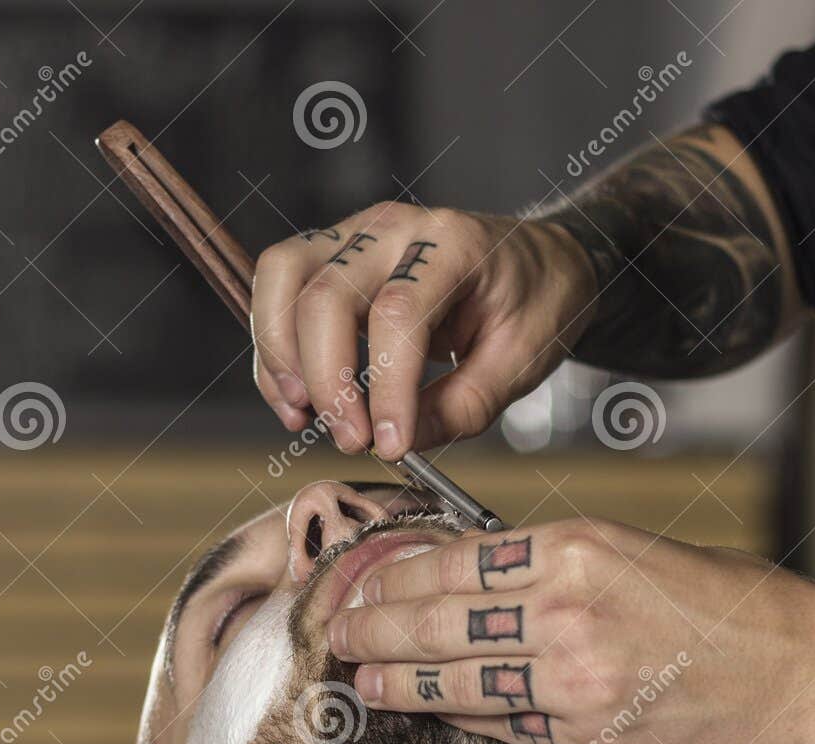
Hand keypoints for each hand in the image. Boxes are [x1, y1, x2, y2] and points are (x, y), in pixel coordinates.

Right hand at [250, 203, 596, 458]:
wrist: (539, 259)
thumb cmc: (536, 302)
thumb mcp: (522, 361)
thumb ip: (461, 406)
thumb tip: (398, 442)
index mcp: (455, 245)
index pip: (399, 314)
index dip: (386, 387)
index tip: (389, 444)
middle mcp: (396, 228)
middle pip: (326, 295)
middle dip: (328, 380)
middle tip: (351, 440)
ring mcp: (357, 234)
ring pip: (282, 277)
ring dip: (280, 354)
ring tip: (304, 415)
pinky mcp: (332, 254)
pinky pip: (279, 290)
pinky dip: (275, 348)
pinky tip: (298, 399)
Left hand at [325, 518, 814, 743]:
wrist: (801, 674)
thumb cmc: (729, 607)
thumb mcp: (636, 550)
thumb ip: (553, 565)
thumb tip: (473, 576)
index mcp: (577, 549)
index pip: (455, 561)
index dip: (396, 575)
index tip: (364, 581)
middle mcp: (567, 612)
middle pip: (438, 621)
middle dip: (377, 627)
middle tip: (341, 630)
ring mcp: (575, 682)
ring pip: (457, 680)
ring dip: (399, 680)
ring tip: (363, 677)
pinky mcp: (589, 739)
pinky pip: (503, 726)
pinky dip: (460, 715)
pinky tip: (432, 709)